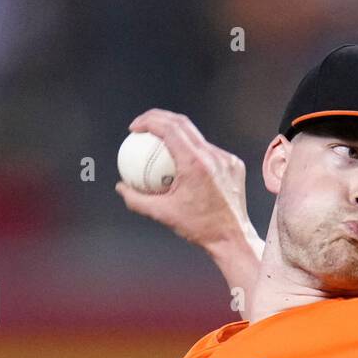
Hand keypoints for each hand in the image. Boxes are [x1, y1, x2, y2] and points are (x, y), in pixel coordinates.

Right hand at [115, 110, 257, 253]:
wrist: (233, 239)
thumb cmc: (199, 228)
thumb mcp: (163, 214)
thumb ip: (137, 200)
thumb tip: (121, 187)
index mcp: (195, 164)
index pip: (169, 128)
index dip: (148, 121)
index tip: (134, 128)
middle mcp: (213, 156)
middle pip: (182, 123)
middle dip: (159, 118)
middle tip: (143, 125)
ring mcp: (227, 159)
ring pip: (197, 137)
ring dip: (177, 134)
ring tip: (161, 141)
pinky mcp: (235, 165)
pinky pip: (211, 152)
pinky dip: (195, 152)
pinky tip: (183, 161)